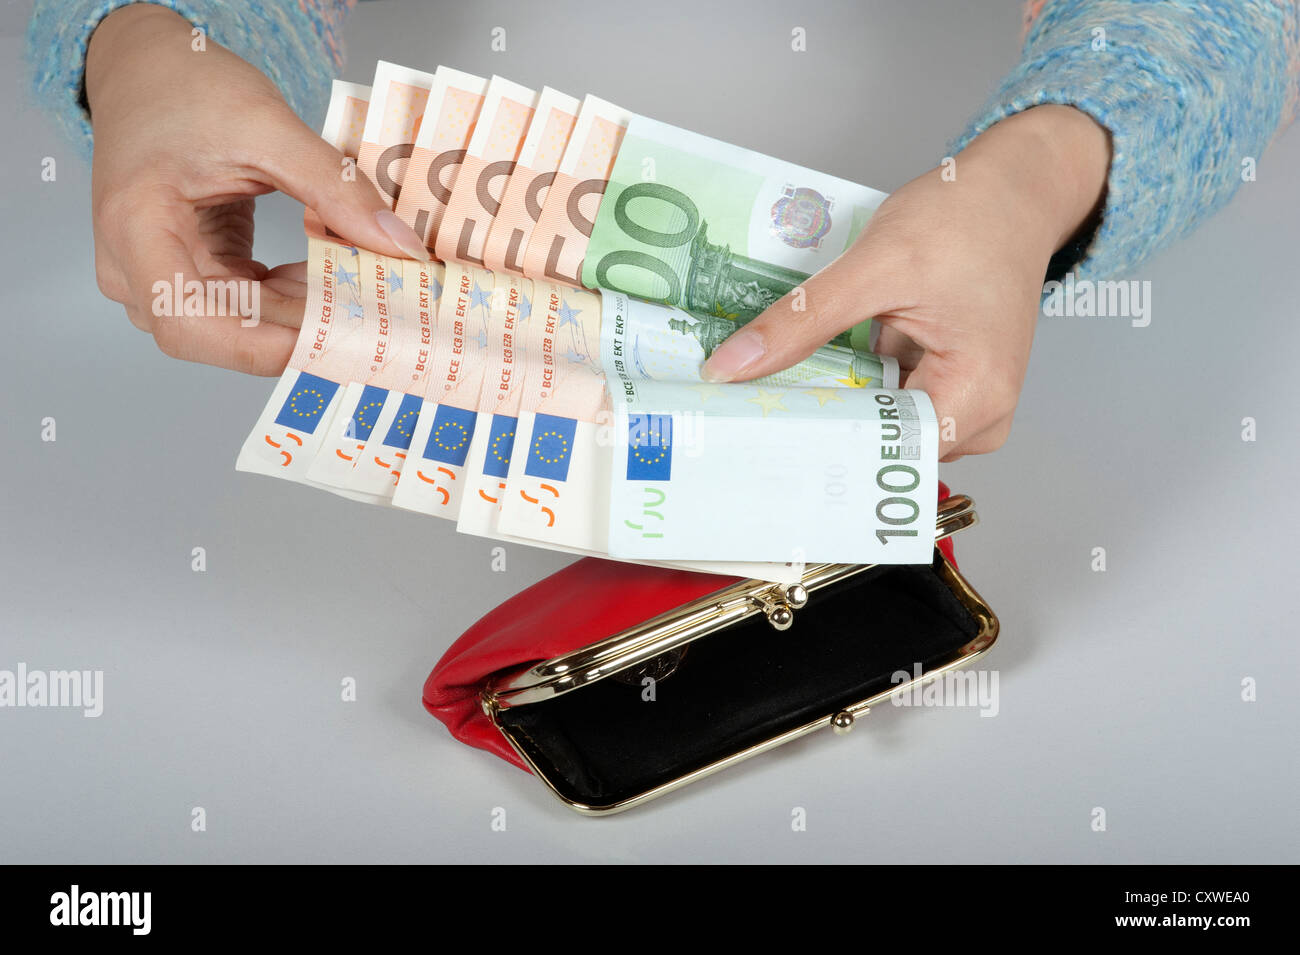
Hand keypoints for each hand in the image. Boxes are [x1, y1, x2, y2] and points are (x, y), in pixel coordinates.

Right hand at [84, 4, 428, 374]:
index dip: (261, 349)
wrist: (148, 69)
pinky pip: (249, 304)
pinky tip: (337, 279)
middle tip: (377, 322)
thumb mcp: (267, 126)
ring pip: (243, 325)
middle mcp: (135, 268)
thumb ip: (335, 188)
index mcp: (136, 230)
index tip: (333, 340)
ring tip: (369, 297)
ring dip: (307, 316)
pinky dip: (296, 296)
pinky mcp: (194, 272)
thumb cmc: (185, 86)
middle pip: (223, 333)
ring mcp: (161, 276)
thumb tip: (398, 246)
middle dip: (303, 331)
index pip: (188, 323)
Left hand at [699, 105, 1110, 459]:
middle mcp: (978, 418)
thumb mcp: (874, 265)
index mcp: (975, 397)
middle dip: (815, 427)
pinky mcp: (946, 388)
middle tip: (741, 411)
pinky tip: (809, 373)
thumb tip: (731, 367)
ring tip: (767, 392)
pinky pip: (887, 404)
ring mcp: (964, 406)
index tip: (751, 436)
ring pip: (879, 428)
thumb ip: (803, 321)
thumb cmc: (966, 218)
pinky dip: (850, 387)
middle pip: (880, 448)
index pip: (883, 454)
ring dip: (829, 407)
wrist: (1012, 190)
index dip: (815, 445)